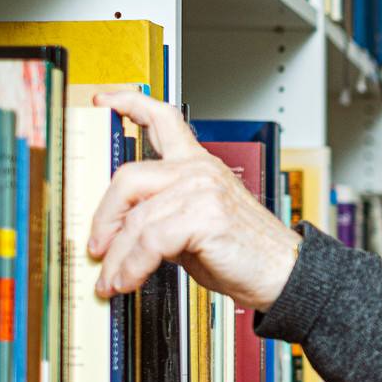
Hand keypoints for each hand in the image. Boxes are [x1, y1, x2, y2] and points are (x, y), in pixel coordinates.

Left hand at [87, 90, 300, 310]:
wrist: (284, 275)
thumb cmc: (247, 254)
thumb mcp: (196, 227)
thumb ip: (162, 216)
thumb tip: (120, 231)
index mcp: (199, 165)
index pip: (163, 119)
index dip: (129, 103)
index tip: (103, 100)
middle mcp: (200, 170)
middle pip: (129, 177)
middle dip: (104, 216)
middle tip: (97, 246)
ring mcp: (203, 190)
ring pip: (136, 217)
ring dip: (117, 256)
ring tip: (112, 279)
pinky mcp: (204, 216)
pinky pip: (149, 241)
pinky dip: (132, 266)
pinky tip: (130, 280)